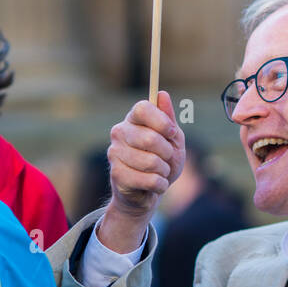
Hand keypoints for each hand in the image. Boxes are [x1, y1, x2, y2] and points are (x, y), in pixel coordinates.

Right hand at [98, 91, 185, 252]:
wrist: (148, 192)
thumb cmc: (161, 161)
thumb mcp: (172, 139)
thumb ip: (168, 118)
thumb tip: (162, 94)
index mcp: (133, 119)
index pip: (142, 108)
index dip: (161, 121)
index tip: (171, 132)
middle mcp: (120, 132)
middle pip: (150, 137)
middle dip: (167, 152)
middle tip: (166, 158)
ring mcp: (115, 153)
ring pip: (151, 161)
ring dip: (164, 170)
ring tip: (159, 172)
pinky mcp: (116, 174)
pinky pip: (149, 179)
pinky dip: (160, 184)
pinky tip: (155, 184)